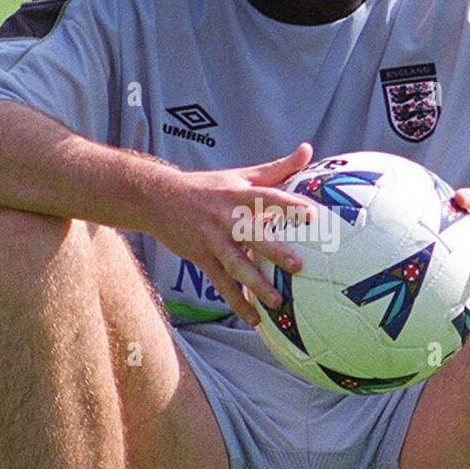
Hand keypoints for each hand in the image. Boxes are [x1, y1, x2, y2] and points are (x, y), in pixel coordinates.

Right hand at [146, 143, 318, 326]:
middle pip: (251, 235)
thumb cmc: (209, 186)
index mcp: (238, 194)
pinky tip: (254, 319)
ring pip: (235, 265)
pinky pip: (221, 284)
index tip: (311, 215)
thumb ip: (277, 167)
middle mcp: (225, 217)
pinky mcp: (200, 257)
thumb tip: (308, 149)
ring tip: (278, 303)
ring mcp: (211, 239)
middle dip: (274, 251)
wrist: (158, 198)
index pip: (267, 198)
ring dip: (256, 285)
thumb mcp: (240, 174)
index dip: (288, 205)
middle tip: (298, 266)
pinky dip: (237, 302)